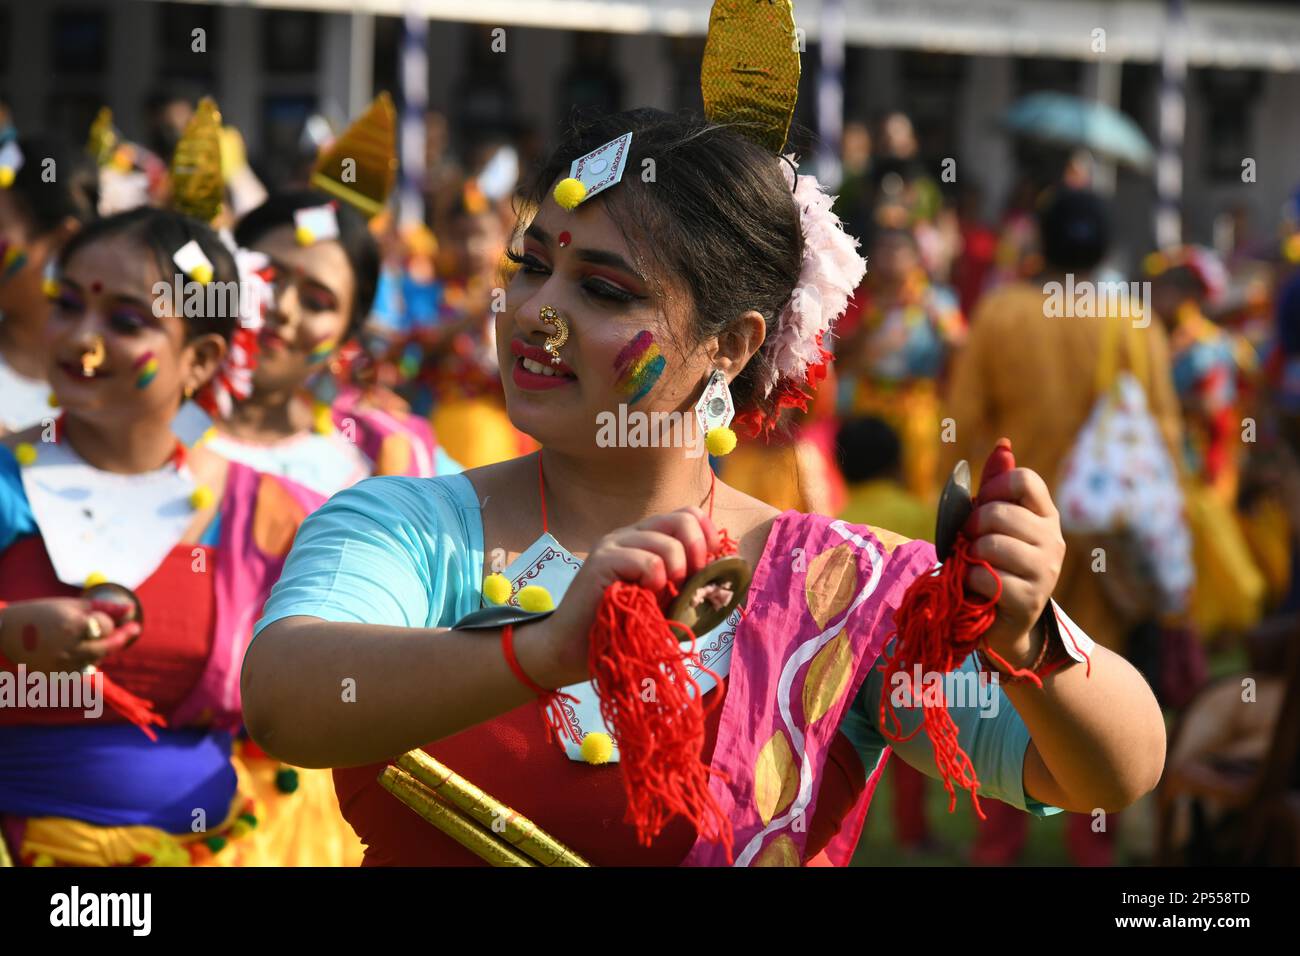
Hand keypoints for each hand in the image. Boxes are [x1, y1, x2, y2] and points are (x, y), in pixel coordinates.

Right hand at [0, 597, 140, 673]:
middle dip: (120, 640)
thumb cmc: (38, 615)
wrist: (2, 636)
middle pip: (107, 648)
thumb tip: (131, 610)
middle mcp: (68, 648)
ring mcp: (61, 665)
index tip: (132, 623)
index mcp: (72, 626)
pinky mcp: (55, 677)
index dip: (116, 624)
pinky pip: (81, 671)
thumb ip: (102, 608)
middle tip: (132, 631)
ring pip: (95, 660)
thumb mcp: (69, 605)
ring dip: (99, 650)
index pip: (107, 627)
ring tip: (87, 639)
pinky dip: (84, 661)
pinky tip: (75, 651)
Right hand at [517, 506, 722, 688]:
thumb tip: (726, 570)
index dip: (707, 536)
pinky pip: (648, 562)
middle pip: (683, 519)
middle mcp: (629, 534)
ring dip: (675, 576)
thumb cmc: (622, 628)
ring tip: (659, 596)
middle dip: (698, 552)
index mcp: (645, 539)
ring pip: (667, 544)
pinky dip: (654, 583)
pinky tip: (641, 597)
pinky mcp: (602, 561)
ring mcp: (613, 544)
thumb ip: (690, 583)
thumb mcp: (666, 602)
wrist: (572, 650)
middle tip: (689, 582)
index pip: (688, 514)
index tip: (707, 567)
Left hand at [963, 467, 1065, 663]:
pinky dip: (970, 581)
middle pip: (999, 513)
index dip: (994, 487)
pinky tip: (978, 588)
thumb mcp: (995, 525)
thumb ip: (996, 488)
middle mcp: (1052, 540)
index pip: (1024, 479)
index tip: (982, 506)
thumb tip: (1003, 444)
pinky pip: (985, 577)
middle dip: (972, 528)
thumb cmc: (995, 566)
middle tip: (969, 544)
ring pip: (990, 545)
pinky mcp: (1029, 598)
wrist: (1006, 623)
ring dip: (970, 557)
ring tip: (975, 566)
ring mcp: (1045, 570)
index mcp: (1045, 516)